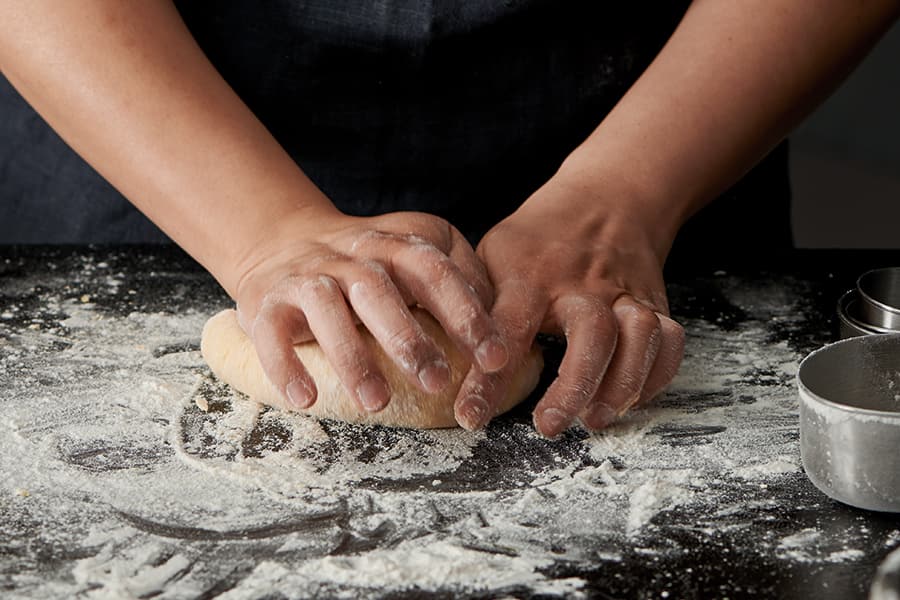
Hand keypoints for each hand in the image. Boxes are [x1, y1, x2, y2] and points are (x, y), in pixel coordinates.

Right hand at [234, 210, 508, 413]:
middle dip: (409, 338)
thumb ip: (458, 274)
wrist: (282, 240)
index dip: (465, 313)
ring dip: (352, 358)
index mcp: (395, 245)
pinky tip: (305, 399)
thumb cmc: (367, 261)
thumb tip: (505, 318)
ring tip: (377, 403)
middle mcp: (351, 258)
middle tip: (438, 383)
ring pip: (327, 311)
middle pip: (380, 291)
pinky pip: (271, 333)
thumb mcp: (415, 249)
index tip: (493, 357)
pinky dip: (284, 365)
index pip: (435, 271)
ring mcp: (307, 278)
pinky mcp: (265, 302)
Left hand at [454, 176, 684, 434]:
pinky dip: (655, 377)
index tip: (470, 418)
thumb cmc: (537, 238)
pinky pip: (669, 342)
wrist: (607, 197)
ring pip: (638, 337)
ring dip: (621, 385)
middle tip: (548, 427)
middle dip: (572, 386)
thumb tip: (435, 355)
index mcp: (531, 274)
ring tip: (594, 420)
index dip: (487, 378)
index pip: (506, 329)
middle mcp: (582, 283)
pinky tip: (628, 401)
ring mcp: (625, 292)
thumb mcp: (495, 255)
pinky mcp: (654, 302)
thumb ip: (475, 303)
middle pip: (591, 333)